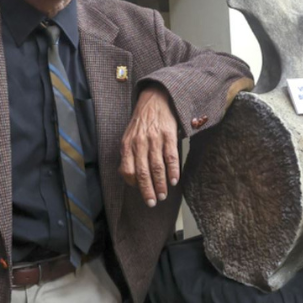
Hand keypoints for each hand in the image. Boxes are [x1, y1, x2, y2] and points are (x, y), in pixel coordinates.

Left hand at [119, 84, 179, 206]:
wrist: (155, 99)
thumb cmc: (142, 122)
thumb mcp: (129, 136)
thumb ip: (128, 155)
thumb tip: (129, 177)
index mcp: (127, 144)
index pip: (127, 170)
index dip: (133, 183)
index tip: (140, 192)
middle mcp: (140, 143)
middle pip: (143, 172)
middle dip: (148, 190)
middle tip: (152, 202)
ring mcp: (155, 139)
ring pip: (157, 167)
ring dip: (160, 184)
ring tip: (163, 195)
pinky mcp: (169, 135)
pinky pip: (171, 156)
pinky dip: (173, 170)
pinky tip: (174, 180)